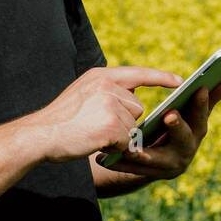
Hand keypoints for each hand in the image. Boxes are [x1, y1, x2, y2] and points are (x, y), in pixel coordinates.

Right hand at [30, 66, 183, 162]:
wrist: (39, 135)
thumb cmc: (61, 120)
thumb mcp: (83, 93)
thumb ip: (107, 92)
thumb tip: (135, 104)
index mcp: (101, 76)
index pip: (138, 73)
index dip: (160, 78)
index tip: (180, 81)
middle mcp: (107, 86)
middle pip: (137, 107)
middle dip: (125, 120)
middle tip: (96, 125)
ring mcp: (110, 104)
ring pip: (133, 125)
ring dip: (118, 134)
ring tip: (93, 133)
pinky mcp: (112, 125)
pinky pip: (126, 140)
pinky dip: (115, 146)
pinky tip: (96, 142)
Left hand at [96, 73, 220, 178]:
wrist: (154, 159)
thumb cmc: (174, 126)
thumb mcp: (190, 113)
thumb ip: (209, 97)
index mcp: (197, 132)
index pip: (202, 116)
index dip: (202, 104)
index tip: (200, 88)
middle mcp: (187, 151)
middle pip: (185, 138)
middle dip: (179, 126)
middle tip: (170, 114)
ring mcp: (169, 166)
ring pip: (156, 159)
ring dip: (142, 151)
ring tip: (129, 142)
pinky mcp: (148, 175)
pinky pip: (132, 170)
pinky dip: (119, 162)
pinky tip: (104, 157)